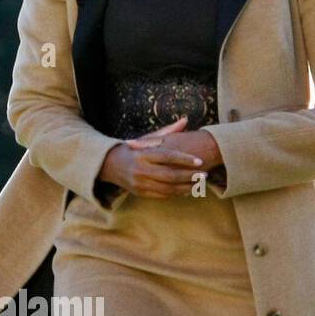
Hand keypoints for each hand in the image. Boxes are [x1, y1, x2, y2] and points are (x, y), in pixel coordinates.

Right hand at [99, 117, 223, 198]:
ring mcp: (140, 183)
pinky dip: (176, 193)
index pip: (167, 156)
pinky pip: (161, 195)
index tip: (200, 161)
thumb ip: (167, 131)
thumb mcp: (147, 138)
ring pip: (167, 189)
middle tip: (204, 174)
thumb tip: (185, 120)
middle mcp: (141, 170)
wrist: (109, 164)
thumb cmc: (133, 149)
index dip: (185, 159)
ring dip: (185, 187)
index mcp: (143, 154)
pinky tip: (187, 189)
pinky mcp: (140, 193)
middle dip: (189, 176)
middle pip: (169, 175)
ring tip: (199, 184)